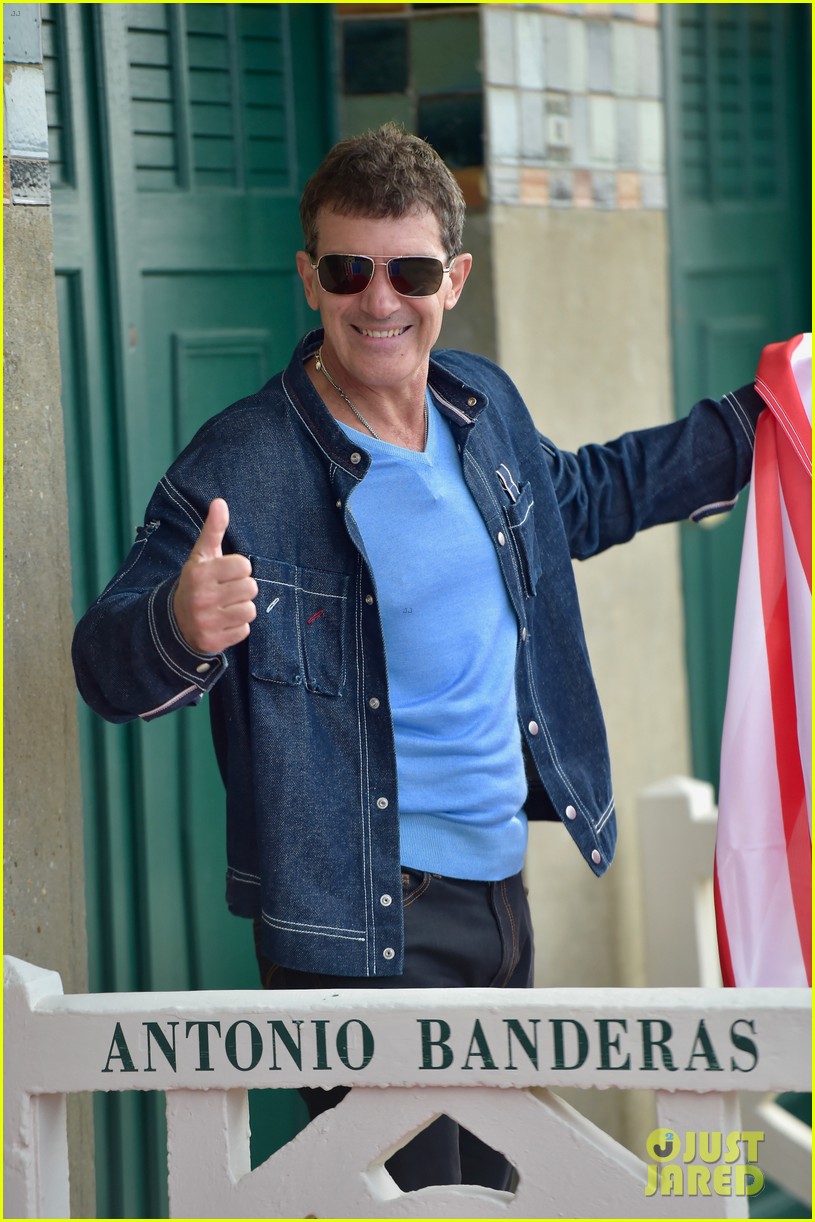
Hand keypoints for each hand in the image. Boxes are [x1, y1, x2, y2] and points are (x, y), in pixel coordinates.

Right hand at [173, 499, 257, 653]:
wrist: (174, 622)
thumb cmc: (197, 582)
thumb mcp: (202, 555)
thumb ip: (213, 529)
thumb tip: (220, 502)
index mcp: (199, 572)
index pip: (245, 566)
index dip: (239, 569)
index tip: (226, 573)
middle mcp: (201, 597)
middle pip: (251, 588)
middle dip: (242, 589)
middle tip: (226, 591)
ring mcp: (206, 621)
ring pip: (249, 610)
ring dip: (241, 609)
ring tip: (225, 607)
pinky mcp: (212, 641)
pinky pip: (244, 630)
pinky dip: (237, 627)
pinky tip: (222, 622)